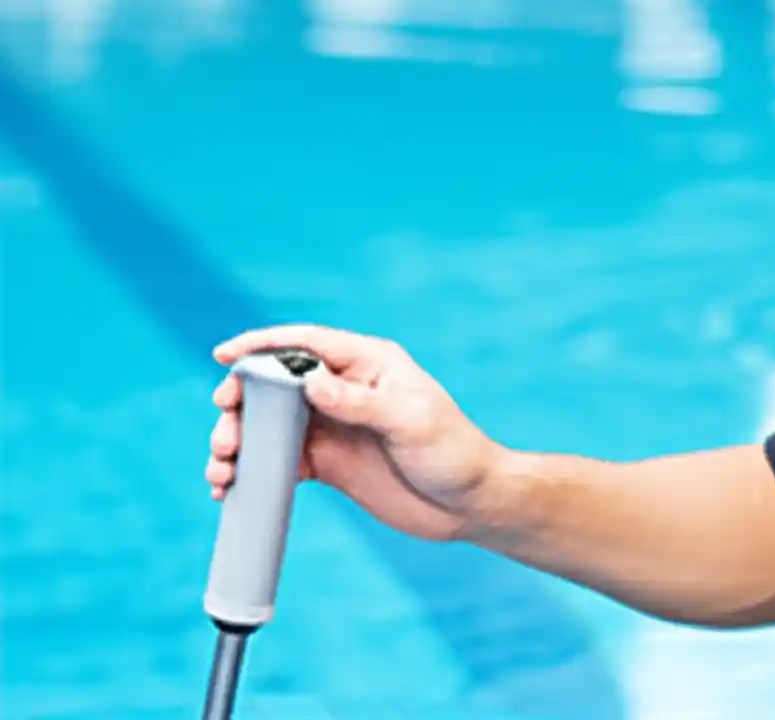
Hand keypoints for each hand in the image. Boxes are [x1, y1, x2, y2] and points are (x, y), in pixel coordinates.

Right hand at [205, 324, 502, 540]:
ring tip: (222, 470)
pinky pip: (279, 462)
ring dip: (239, 442)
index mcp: (367, 364)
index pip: (305, 344)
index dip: (260, 345)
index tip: (222, 357)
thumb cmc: (452, 452)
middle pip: (275, 385)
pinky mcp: (329, 464)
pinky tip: (233, 490)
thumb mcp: (410, 422)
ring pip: (269, 425)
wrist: (470, 504)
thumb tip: (309, 380)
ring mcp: (333, 427)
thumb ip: (360, 402)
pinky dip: (252, 473)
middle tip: (226, 432)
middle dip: (240, 405)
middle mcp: (344, 390)